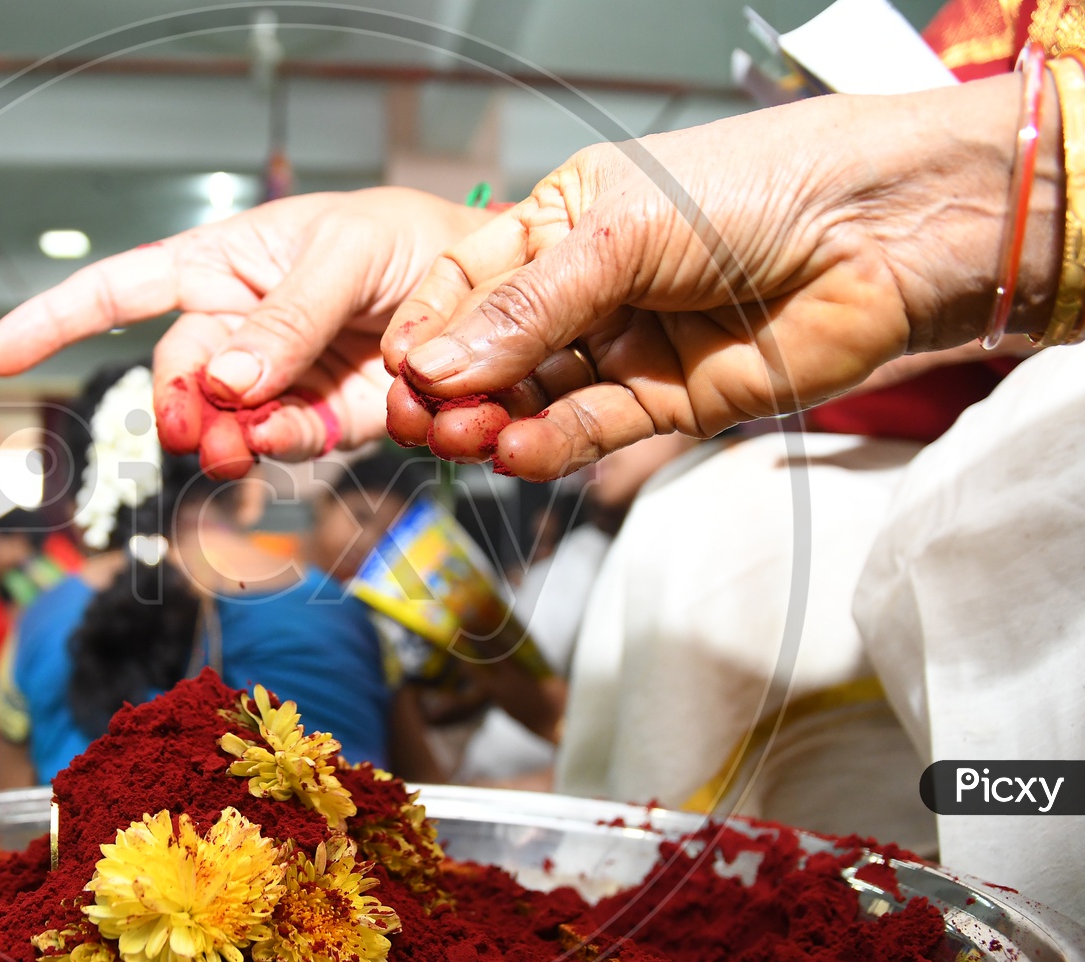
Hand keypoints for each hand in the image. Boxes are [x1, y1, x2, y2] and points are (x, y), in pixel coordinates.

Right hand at [0, 189, 488, 474]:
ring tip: (229, 450)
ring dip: (219, 440)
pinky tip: (276, 442)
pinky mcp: (327, 424)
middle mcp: (243, 326)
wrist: (498, 298)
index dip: (59, 317)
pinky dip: (278, 449)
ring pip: (224, 420)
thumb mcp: (347, 252)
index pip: (126, 286)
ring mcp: (281, 381)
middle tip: (196, 426)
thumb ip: (286, 314)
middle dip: (177, 401)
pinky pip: (285, 443)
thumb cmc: (410, 240)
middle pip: (180, 371)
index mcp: (229, 262)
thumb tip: (219, 378)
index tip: (0, 350)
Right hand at [382, 73, 1062, 479]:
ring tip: (463, 439)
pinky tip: (516, 451)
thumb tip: (435, 367)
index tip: (399, 365)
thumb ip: (529, 307)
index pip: (469, 279)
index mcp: (566, 221)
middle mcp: (589, 287)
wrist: (884, 231)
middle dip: (452, 385)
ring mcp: (628, 347)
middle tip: (419, 418)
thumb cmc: (757, 188)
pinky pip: (594, 430)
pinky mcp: (672, 404)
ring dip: (495, 422)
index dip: (431, 324)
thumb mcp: (621, 232)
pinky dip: (552, 445)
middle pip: (495, 348)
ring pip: (537, 396)